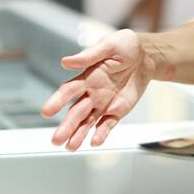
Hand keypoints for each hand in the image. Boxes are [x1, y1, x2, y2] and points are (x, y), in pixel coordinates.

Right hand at [41, 29, 152, 150]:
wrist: (147, 55)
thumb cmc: (125, 46)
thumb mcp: (109, 46)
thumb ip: (88, 56)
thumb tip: (65, 62)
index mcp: (87, 76)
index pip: (69, 90)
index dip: (57, 101)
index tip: (46, 112)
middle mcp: (92, 92)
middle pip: (76, 111)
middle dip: (66, 126)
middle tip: (55, 140)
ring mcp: (104, 103)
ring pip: (88, 122)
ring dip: (79, 135)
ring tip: (70, 147)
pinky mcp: (118, 111)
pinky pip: (108, 124)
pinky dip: (102, 133)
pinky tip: (95, 142)